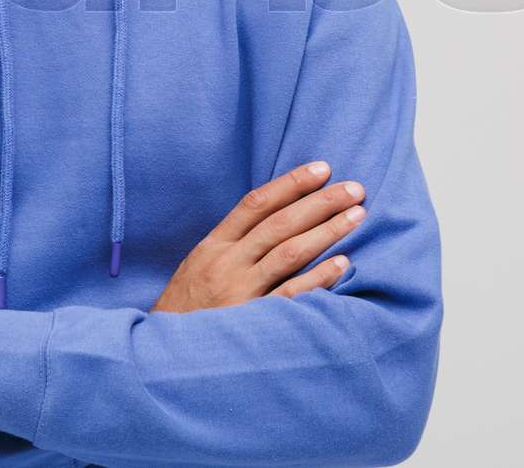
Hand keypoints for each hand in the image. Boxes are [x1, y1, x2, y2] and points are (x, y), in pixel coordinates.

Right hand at [150, 161, 364, 312]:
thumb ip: (233, 243)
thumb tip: (276, 216)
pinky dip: (319, 277)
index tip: (322, 169)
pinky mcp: (253, 319)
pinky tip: (343, 264)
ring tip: (357, 216)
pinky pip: (291, 294)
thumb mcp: (200, 265)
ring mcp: (240, 291)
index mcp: (214, 245)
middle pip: (279, 223)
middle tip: (354, 189)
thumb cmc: (188, 307)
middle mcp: (228, 263)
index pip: (256, 203)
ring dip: (327, 232)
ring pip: (289, 252)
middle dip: (320, 202)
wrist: (166, 354)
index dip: (291, 184)